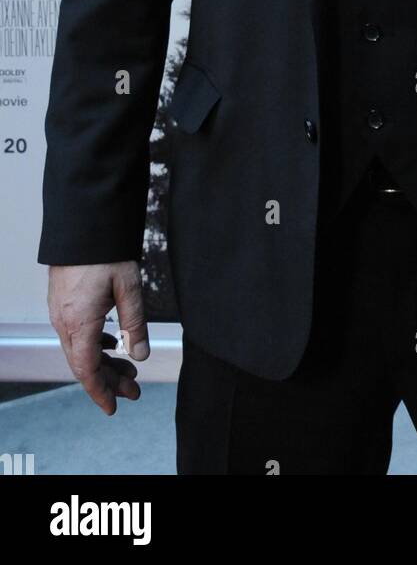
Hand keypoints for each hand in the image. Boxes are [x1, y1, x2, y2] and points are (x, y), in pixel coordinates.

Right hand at [47, 261, 148, 414]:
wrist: (83, 224)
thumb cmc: (105, 252)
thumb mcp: (128, 287)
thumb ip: (135, 323)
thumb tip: (140, 355)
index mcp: (79, 323)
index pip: (87, 370)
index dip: (101, 392)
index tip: (113, 407)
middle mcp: (64, 322)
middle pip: (85, 364)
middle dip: (109, 380)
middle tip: (134, 390)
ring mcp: (60, 312)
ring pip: (80, 350)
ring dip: (104, 362)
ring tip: (129, 369)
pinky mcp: (62, 303)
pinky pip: (76, 334)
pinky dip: (95, 345)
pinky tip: (112, 343)